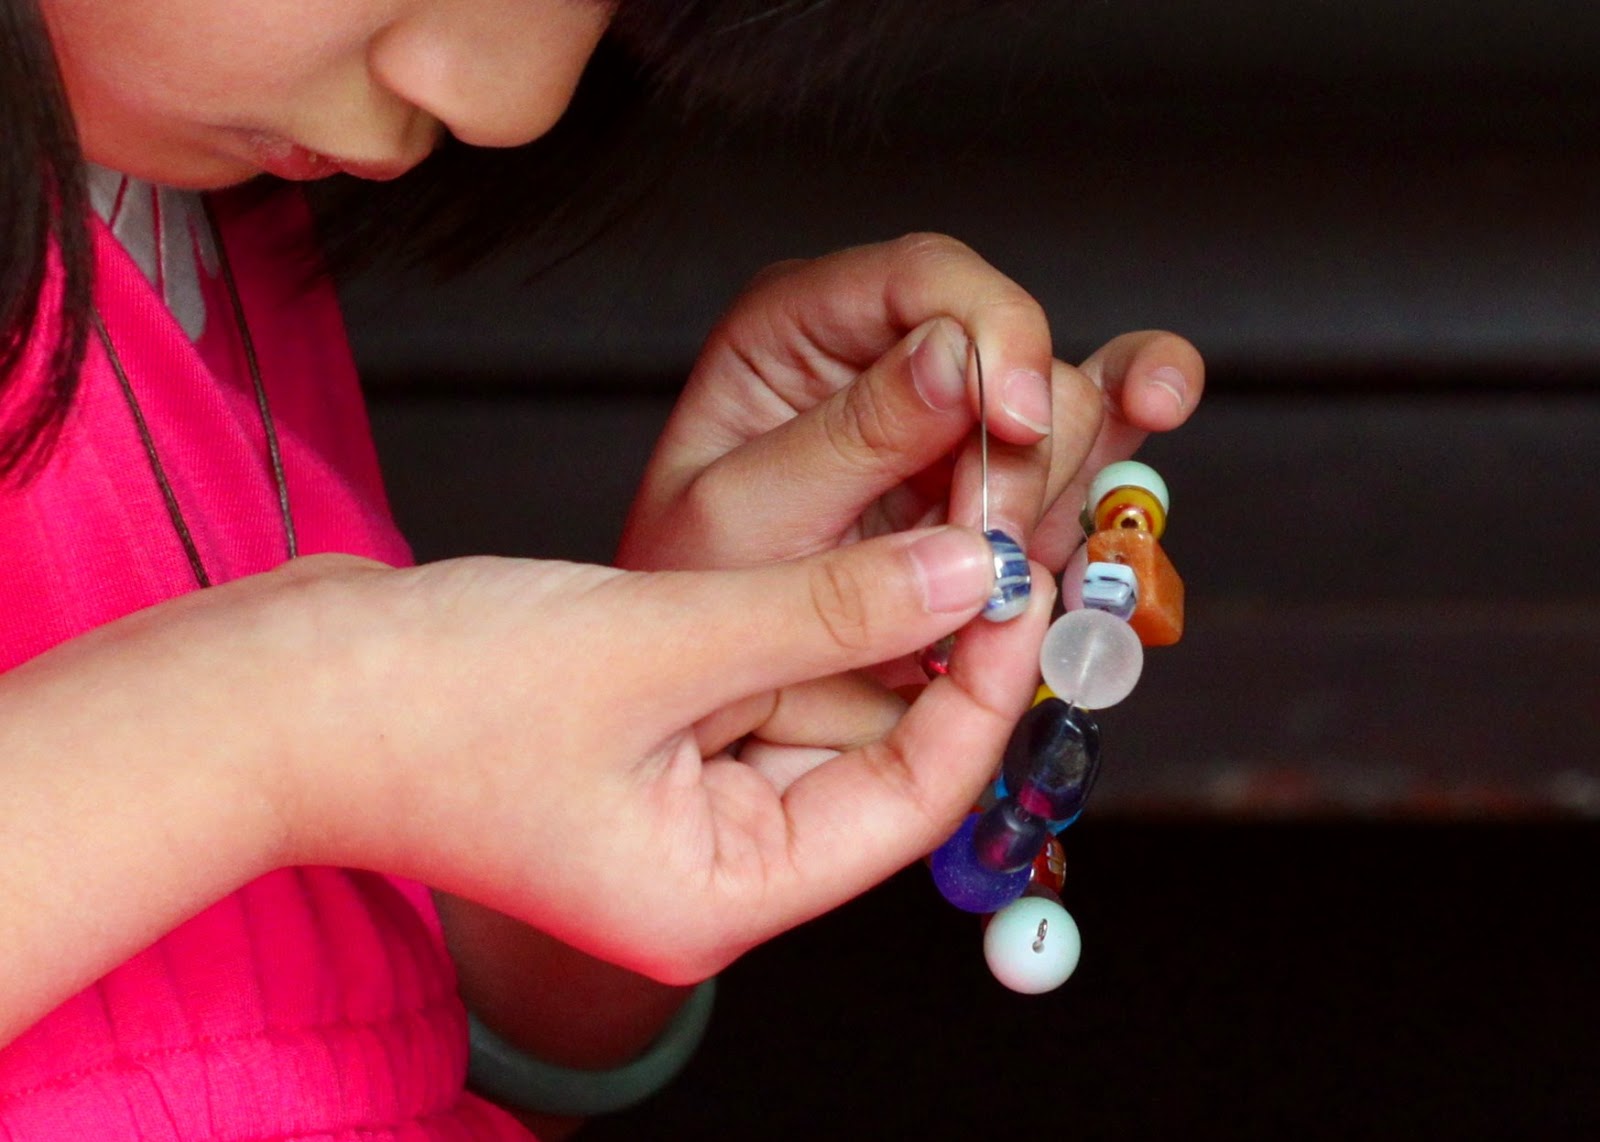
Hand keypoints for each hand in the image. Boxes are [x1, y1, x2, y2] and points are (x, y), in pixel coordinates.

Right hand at [276, 532, 1052, 983]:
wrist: (275, 687)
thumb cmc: (427, 699)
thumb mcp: (656, 644)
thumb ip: (823, 609)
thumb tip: (969, 573)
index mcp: (718, 892)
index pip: (908, 799)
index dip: (983, 687)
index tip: (1028, 584)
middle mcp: (710, 859)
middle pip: (875, 753)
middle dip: (941, 647)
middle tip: (1007, 534)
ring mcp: (677, 796)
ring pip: (821, 703)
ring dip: (881, 615)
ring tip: (948, 518)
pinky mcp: (648, 732)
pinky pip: (759, 673)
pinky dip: (807, 610)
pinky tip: (853, 541)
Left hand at [617, 233, 1204, 575]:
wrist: (716, 674)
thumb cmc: (696, 581)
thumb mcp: (742, 514)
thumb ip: (850, 436)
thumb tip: (957, 354)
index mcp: (804, 325)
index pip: (929, 278)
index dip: (996, 334)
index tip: (1018, 423)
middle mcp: (891, 348)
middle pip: (1016, 345)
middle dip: (1016, 452)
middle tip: (981, 543)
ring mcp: (957, 410)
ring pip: (1069, 400)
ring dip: (1053, 489)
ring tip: (995, 563)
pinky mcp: (1004, 468)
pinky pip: (1099, 426)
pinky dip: (1131, 431)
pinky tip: (1157, 407)